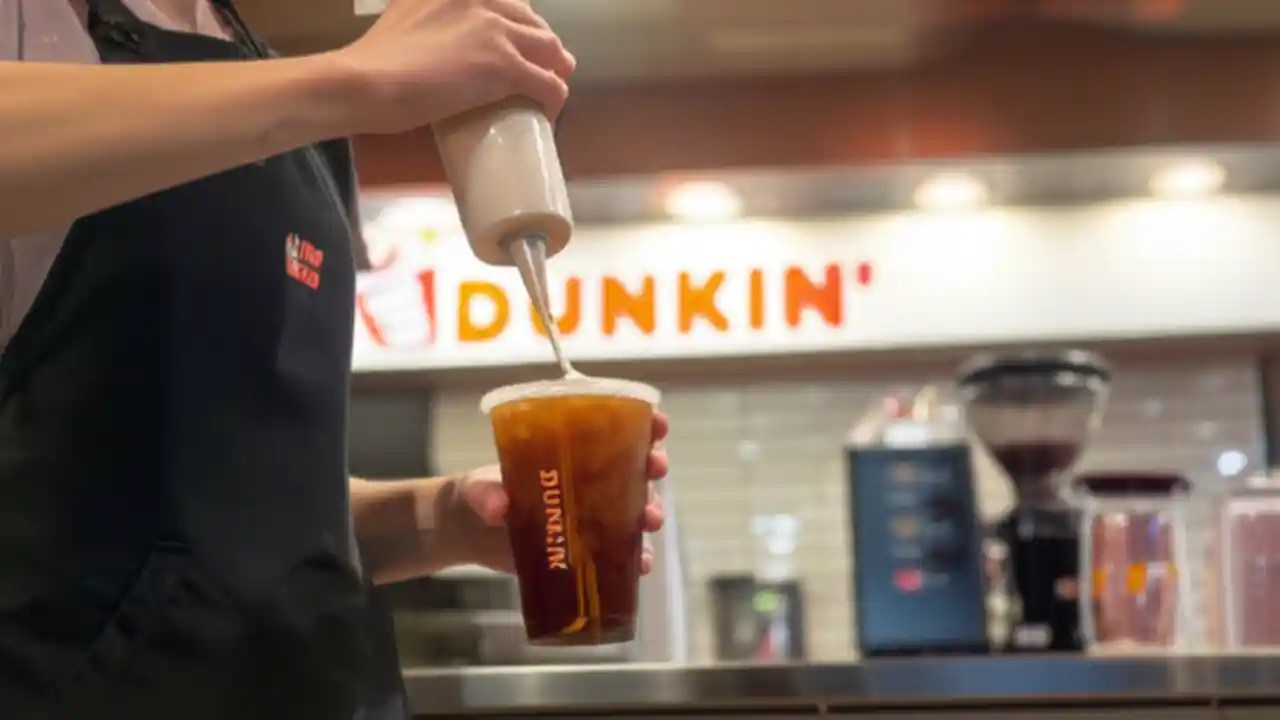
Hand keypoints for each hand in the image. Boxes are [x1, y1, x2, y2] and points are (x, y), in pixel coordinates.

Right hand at [333, 0, 575, 134]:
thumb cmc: (374, 61)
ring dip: (555, 69)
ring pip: (549, 49)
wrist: (367, 82)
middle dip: (542, 45)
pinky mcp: (505, 66)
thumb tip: (428, 40)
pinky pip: (548, 83)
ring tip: (551, 88)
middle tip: (543, 67)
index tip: (518, 43)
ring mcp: (495, 31)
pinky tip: (550, 112)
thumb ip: (422, 16)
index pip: (506, 1)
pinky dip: (555, 98)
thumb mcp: (402, 15)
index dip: (518, 23)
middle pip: (533, 22)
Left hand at [439, 412, 669, 574]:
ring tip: (649, 521)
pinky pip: (620, 554)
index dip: (644, 427)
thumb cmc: (481, 492)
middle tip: (655, 469)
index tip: (658, 425)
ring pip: (634, 510)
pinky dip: (636, 558)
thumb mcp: (479, 486)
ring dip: (649, 512)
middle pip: (634, 469)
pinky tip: (643, 564)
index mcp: (569, 452)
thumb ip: (486, 493)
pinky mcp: (586, 549)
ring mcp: (590, 516)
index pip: (615, 432)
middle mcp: (588, 481)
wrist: (471, 532)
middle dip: (652, 466)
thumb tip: (498, 508)